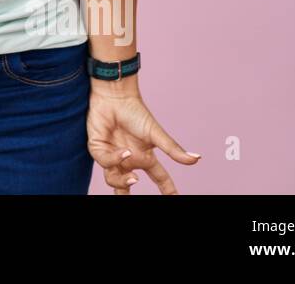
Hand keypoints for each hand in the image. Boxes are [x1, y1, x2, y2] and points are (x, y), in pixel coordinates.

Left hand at [86, 78, 200, 193]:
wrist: (115, 96)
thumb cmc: (135, 112)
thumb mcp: (156, 133)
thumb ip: (173, 149)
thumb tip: (197, 159)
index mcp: (145, 157)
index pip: (160, 178)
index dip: (168, 189)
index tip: (176, 198)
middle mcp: (129, 159)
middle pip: (127, 184)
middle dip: (127, 194)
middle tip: (136, 187)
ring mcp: (112, 155)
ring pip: (114, 180)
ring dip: (123, 182)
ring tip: (134, 177)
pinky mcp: (98, 148)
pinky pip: (105, 162)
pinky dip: (115, 160)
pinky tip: (124, 152)